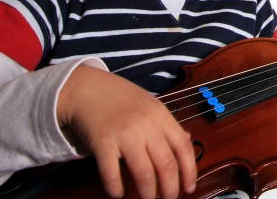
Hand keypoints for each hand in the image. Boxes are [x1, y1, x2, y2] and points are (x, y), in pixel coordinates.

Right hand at [56, 65, 196, 198]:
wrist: (86, 88)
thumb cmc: (120, 98)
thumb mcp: (150, 105)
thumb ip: (167, 125)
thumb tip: (187, 141)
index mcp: (161, 116)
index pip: (183, 148)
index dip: (189, 172)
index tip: (189, 188)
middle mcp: (146, 125)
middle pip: (166, 165)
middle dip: (170, 189)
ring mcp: (124, 134)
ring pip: (144, 173)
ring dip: (148, 193)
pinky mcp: (102, 142)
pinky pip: (112, 173)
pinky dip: (116, 188)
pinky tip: (117, 193)